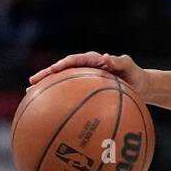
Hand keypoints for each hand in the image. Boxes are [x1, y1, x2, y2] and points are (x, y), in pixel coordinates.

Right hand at [27, 52, 150, 101]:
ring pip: (61, 84)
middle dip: (45, 77)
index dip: (60, 66)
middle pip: (60, 72)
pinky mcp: (85, 91)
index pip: (72, 61)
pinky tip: (49, 114)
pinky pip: (70, 96)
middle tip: (31, 84)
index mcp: (92, 61)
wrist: (140, 85)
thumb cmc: (135, 75)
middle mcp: (83, 69)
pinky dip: (59, 102)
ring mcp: (83, 81)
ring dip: (46, 89)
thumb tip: (105, 57)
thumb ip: (118, 61)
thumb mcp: (129, 66)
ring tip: (30, 96)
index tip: (50, 72)